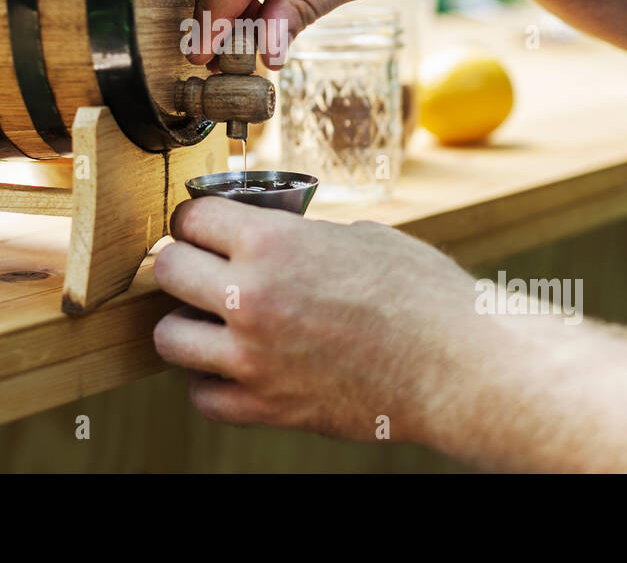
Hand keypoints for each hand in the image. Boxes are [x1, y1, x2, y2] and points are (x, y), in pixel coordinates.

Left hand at [152, 196, 482, 443]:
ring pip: (168, 337)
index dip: (197, 220)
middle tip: (203, 269)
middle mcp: (250, 298)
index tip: (204, 228)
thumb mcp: (358, 236)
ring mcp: (253, 358)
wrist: (458, 365)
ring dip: (187, 324)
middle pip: (167, 271)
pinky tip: (234, 366)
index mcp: (272, 243)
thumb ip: (301, 238)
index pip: (191, 218)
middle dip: (183, 264)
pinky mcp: (267, 407)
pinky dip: (210, 380)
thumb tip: (274, 238)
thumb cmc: (421, 292)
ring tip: (212, 321)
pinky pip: (203, 395)